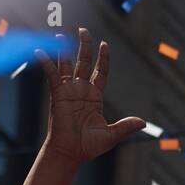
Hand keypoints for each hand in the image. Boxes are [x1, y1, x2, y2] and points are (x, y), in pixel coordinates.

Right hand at [37, 27, 143, 164]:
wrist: (70, 153)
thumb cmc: (88, 146)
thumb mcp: (111, 135)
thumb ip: (126, 126)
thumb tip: (143, 123)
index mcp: (94, 97)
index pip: (100, 72)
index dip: (103, 58)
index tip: (105, 44)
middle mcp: (81, 91)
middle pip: (84, 62)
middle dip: (84, 46)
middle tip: (83, 30)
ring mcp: (68, 92)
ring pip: (67, 65)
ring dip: (64, 51)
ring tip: (61, 34)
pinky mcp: (58, 95)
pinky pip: (51, 76)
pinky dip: (46, 64)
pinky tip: (40, 52)